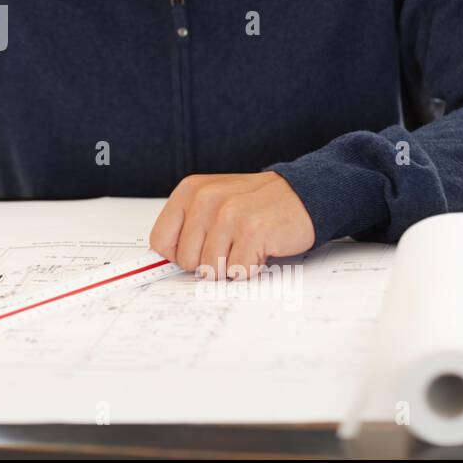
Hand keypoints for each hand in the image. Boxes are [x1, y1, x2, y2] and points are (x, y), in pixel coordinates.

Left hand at [149, 172, 314, 280]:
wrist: (302, 194)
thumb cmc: (255, 204)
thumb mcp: (213, 203)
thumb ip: (187, 226)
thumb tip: (161, 261)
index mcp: (190, 191)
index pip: (160, 241)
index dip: (177, 256)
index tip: (195, 253)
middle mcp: (206, 199)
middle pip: (186, 261)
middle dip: (209, 262)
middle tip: (230, 245)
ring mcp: (229, 214)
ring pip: (211, 269)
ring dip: (231, 266)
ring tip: (245, 244)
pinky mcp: (252, 231)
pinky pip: (237, 271)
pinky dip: (250, 268)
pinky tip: (259, 248)